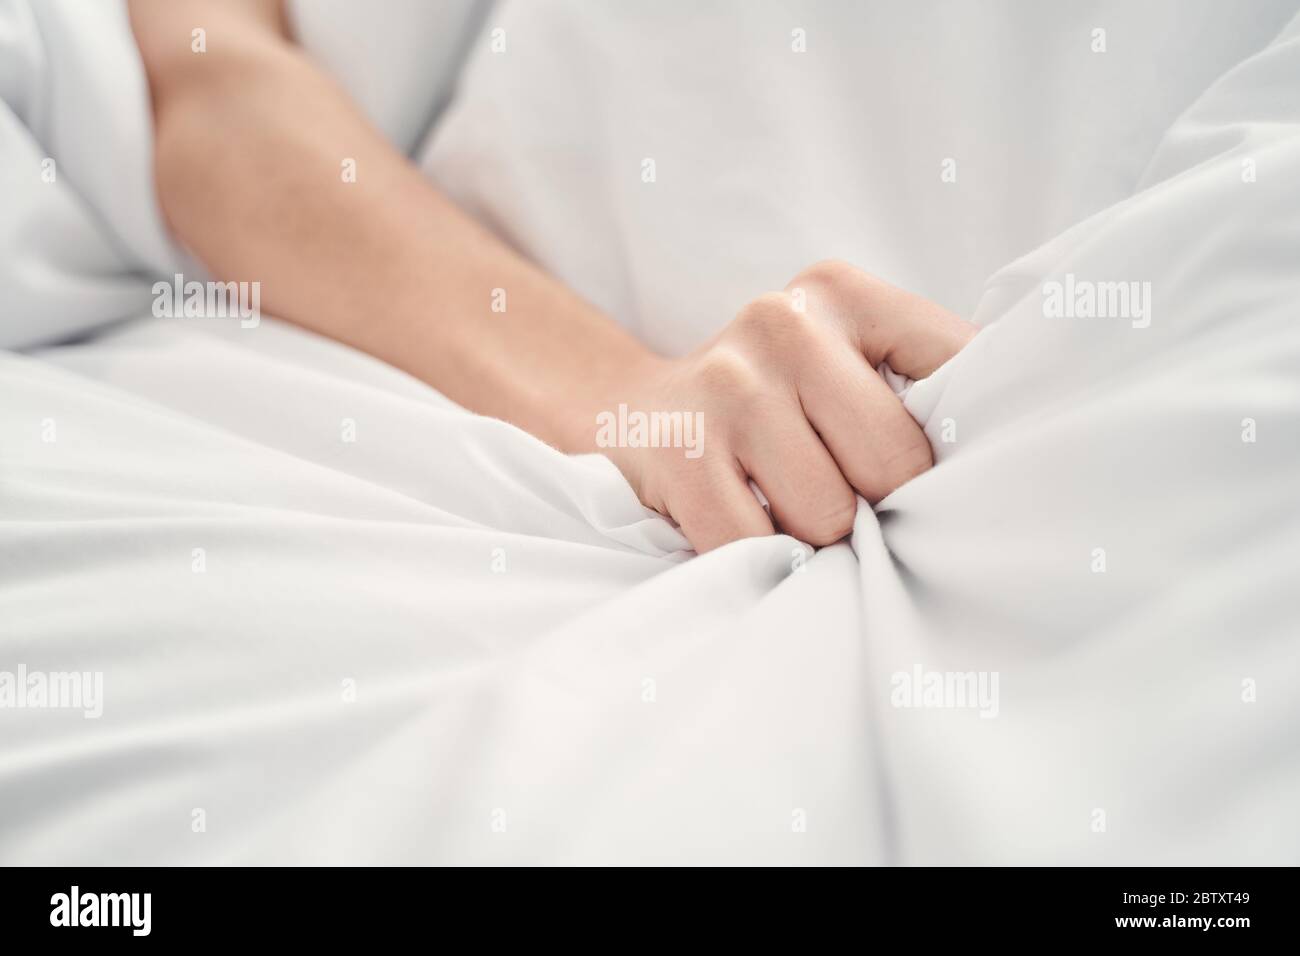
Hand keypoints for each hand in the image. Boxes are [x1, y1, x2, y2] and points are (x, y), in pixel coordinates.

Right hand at [592, 261, 977, 551]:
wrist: (637, 412)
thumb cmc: (775, 400)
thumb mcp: (843, 358)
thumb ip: (917, 382)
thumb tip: (1006, 456)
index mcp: (842, 292)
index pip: (957, 372)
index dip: (957, 446)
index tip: (942, 475)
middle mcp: (785, 324)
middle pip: (894, 464)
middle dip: (883, 507)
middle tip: (854, 505)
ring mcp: (727, 387)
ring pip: (828, 515)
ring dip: (820, 541)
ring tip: (795, 515)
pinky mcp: (677, 453)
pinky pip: (756, 545)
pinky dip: (765, 562)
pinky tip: (752, 533)